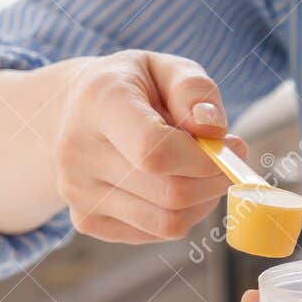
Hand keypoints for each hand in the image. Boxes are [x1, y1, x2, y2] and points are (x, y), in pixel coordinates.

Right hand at [53, 51, 246, 243]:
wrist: (70, 111)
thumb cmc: (131, 87)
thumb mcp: (164, 67)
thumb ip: (194, 90)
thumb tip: (214, 131)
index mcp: (98, 104)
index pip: (154, 150)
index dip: (204, 159)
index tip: (232, 146)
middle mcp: (78, 152)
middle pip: (169, 192)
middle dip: (214, 181)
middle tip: (228, 162)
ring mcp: (77, 193)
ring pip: (167, 222)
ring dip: (202, 202)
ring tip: (202, 173)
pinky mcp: (86, 221)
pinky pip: (155, 234)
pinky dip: (180, 216)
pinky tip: (176, 186)